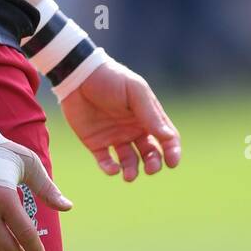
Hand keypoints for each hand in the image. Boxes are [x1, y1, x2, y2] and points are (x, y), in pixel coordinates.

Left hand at [60, 58, 180, 180]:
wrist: (78, 75)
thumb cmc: (111, 78)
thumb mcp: (135, 92)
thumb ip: (151, 115)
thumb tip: (169, 137)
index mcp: (147, 116)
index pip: (166, 138)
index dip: (172, 151)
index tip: (172, 162)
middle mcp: (133, 129)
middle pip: (150, 153)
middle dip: (153, 164)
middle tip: (151, 169)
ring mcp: (115, 137)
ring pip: (130, 162)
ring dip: (132, 171)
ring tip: (129, 175)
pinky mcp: (96, 143)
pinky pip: (106, 162)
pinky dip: (110, 169)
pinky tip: (113, 169)